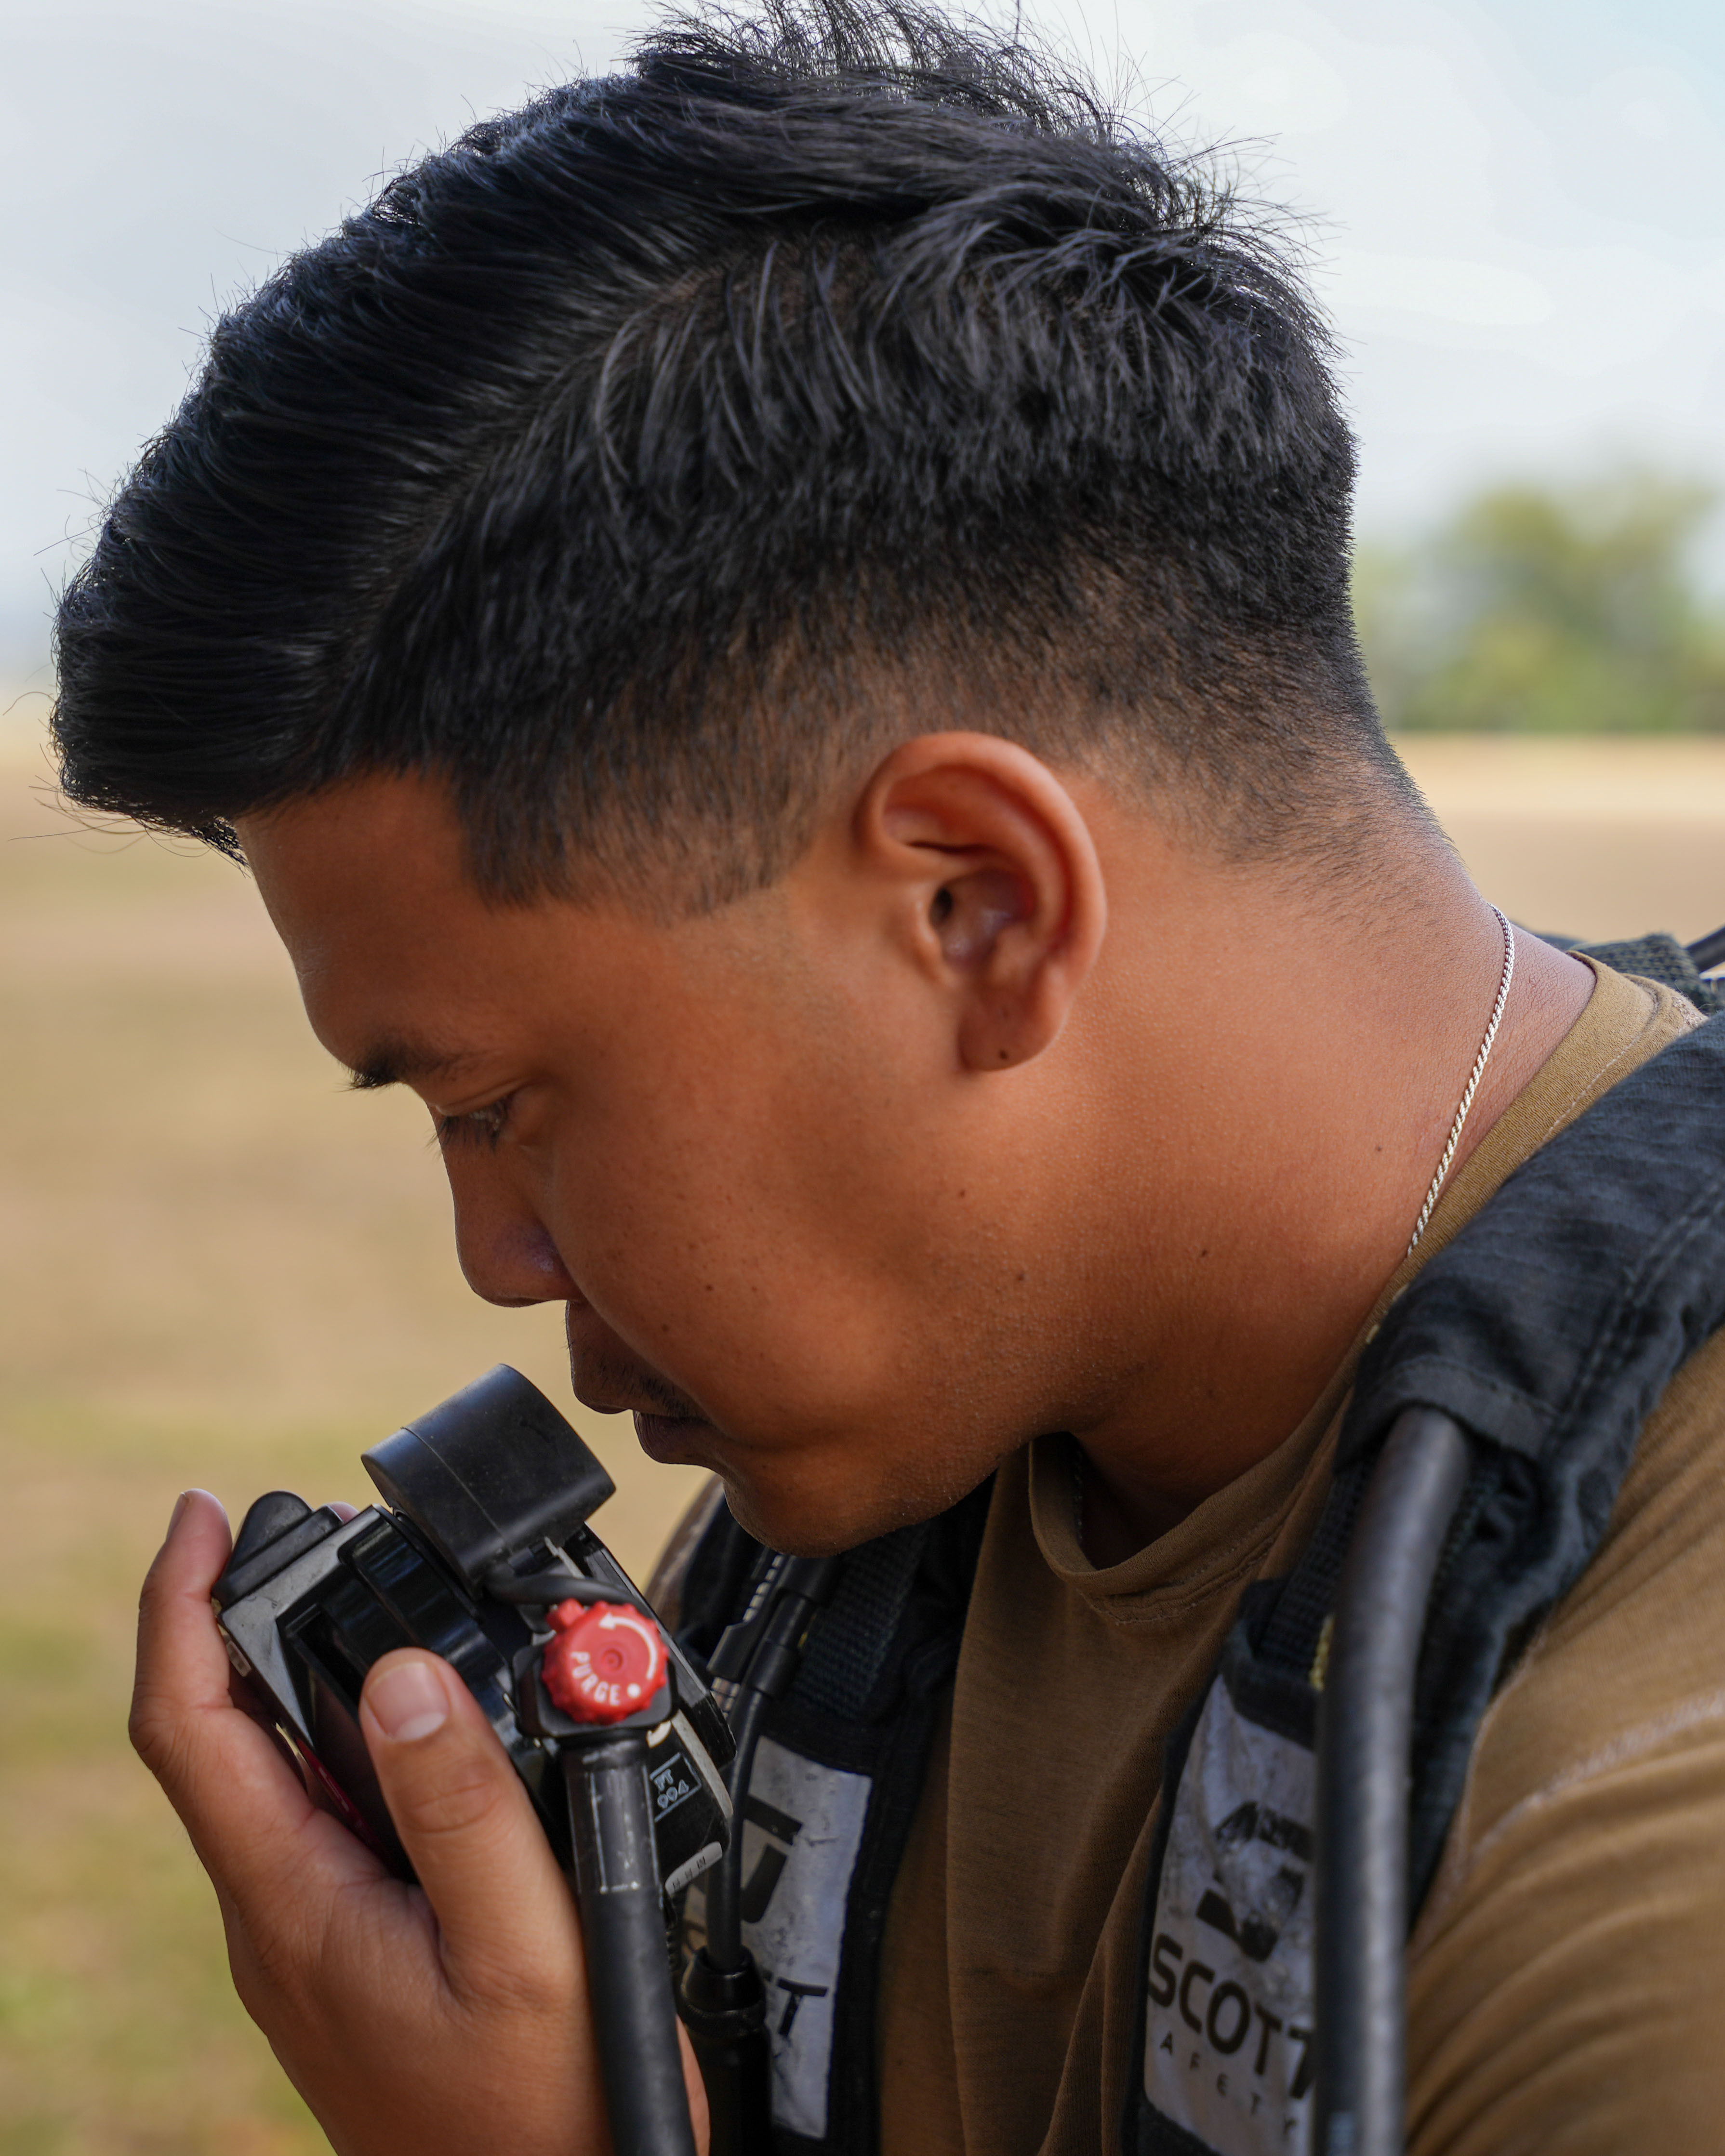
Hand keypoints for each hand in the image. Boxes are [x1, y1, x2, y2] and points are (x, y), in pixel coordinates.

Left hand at [131, 1490, 707, 2154]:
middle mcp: (280, 1917)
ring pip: (277, 1771)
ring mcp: (312, 1938)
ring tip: (361, 1592)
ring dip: (301, 1668)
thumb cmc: (547, 2110)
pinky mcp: (354, 1950)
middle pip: (223, 1735)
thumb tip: (397, 1668)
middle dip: (241, 1613)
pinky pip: (325, 1814)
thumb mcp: (527, 1946)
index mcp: (293, 1906)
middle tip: (305, 1528)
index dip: (178, 1604)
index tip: (203, 1512)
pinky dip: (350, 1732)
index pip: (188, 1725)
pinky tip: (414, 1714)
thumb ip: (463, 1805)